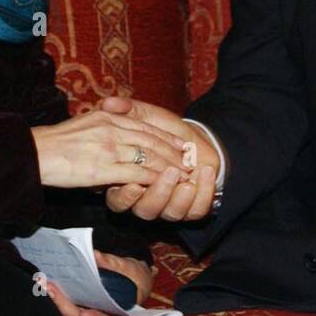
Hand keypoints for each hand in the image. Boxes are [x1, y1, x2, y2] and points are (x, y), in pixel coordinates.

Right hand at [30, 109, 191, 188]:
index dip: (166, 136)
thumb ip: (103, 123)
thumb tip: (116, 125)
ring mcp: (109, 147)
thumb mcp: (84, 123)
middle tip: (190, 161)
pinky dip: (153, 178)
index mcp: (107, 117)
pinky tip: (162, 184)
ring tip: (182, 174)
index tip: (181, 143)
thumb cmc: (55, 143)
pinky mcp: (104, 167)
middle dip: (173, 151)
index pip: (144, 125)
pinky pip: (136, 172)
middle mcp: (111, 128)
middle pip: (152, 139)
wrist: (36, 152)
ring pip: (148, 156)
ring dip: (168, 166)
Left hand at [43, 250, 153, 315]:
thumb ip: (112, 263)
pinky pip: (64, 300)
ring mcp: (84, 308)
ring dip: (53, 297)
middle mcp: (96, 314)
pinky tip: (45, 279)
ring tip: (42, 281)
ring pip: (66, 310)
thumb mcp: (129, 268)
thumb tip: (94, 255)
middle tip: (48, 287)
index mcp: (113, 311)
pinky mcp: (77, 300)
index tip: (84, 314)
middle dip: (61, 303)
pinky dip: (54, 292)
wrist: (134, 276)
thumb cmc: (134, 276)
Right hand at [93, 96, 220, 221]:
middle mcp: (146, 200)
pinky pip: (195, 210)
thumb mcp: (144, 116)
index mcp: (127, 184)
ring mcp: (169, 206)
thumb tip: (110, 102)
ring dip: (178, 196)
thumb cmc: (162, 130)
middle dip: (157, 193)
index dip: (125, 195)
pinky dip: (202, 192)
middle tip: (169, 173)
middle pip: (144, 210)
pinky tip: (204, 172)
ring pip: (169, 213)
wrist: (193, 139)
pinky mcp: (191, 207)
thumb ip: (128, 110)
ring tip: (186, 174)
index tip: (134, 184)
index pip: (119, 200)